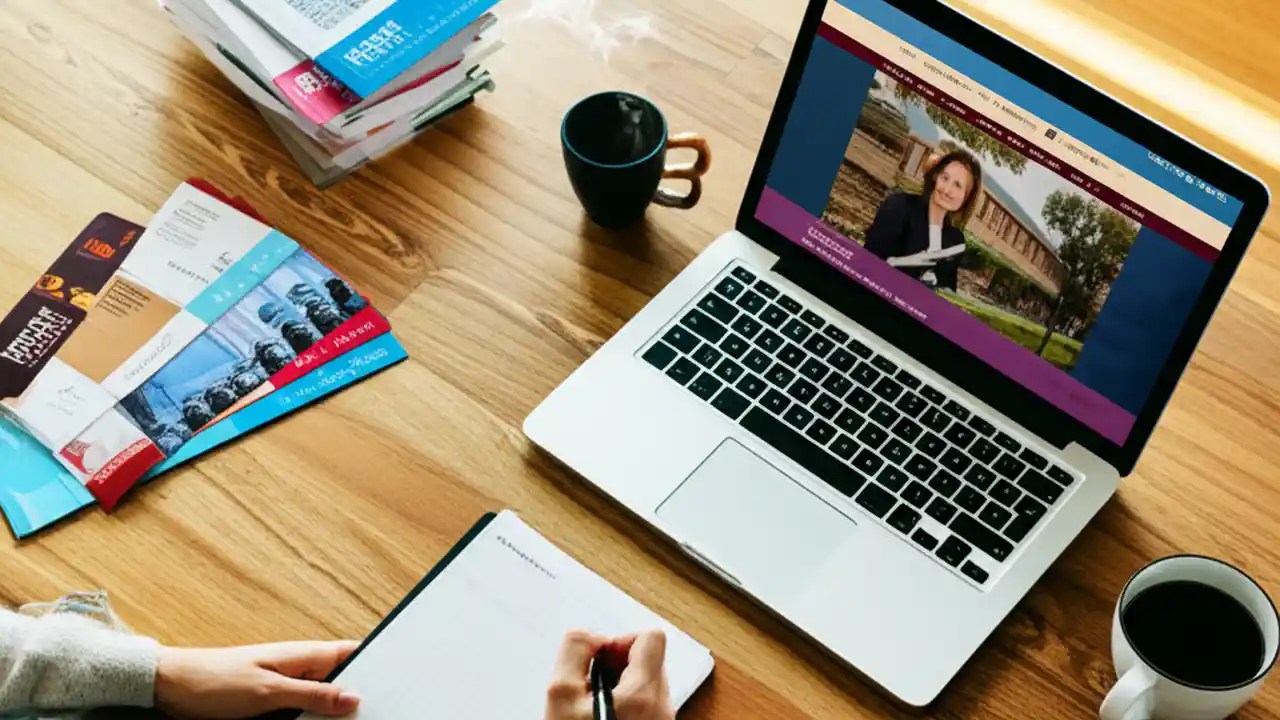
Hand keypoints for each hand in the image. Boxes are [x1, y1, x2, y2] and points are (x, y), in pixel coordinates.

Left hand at [155, 640, 359, 718]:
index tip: (394, 684)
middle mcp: (300, 664)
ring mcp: (286, 681)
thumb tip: (352, 697)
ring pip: (323, 696)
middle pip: (342, 678)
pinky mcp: (272, 698)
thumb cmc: (215, 680)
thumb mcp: (270, 692)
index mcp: (305, 654)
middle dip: (357, 694)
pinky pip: (303, 707)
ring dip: (332, 709)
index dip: (377, 664)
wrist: (172, 686)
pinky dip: (312, 716)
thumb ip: (314, 694)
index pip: (353, 652)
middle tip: (372, 712)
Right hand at [545, 629, 673, 719]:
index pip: (652, 635)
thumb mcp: (560, 694)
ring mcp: (663, 719)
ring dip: (621, 685)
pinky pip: (647, 702)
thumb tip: (592, 635)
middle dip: (618, 664)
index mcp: (644, 694)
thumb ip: (575, 650)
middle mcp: (662, 707)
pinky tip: (606, 717)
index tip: (602, 658)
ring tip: (597, 707)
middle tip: (593, 687)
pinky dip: (626, 703)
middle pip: (649, 657)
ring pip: (647, 680)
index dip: (620, 640)